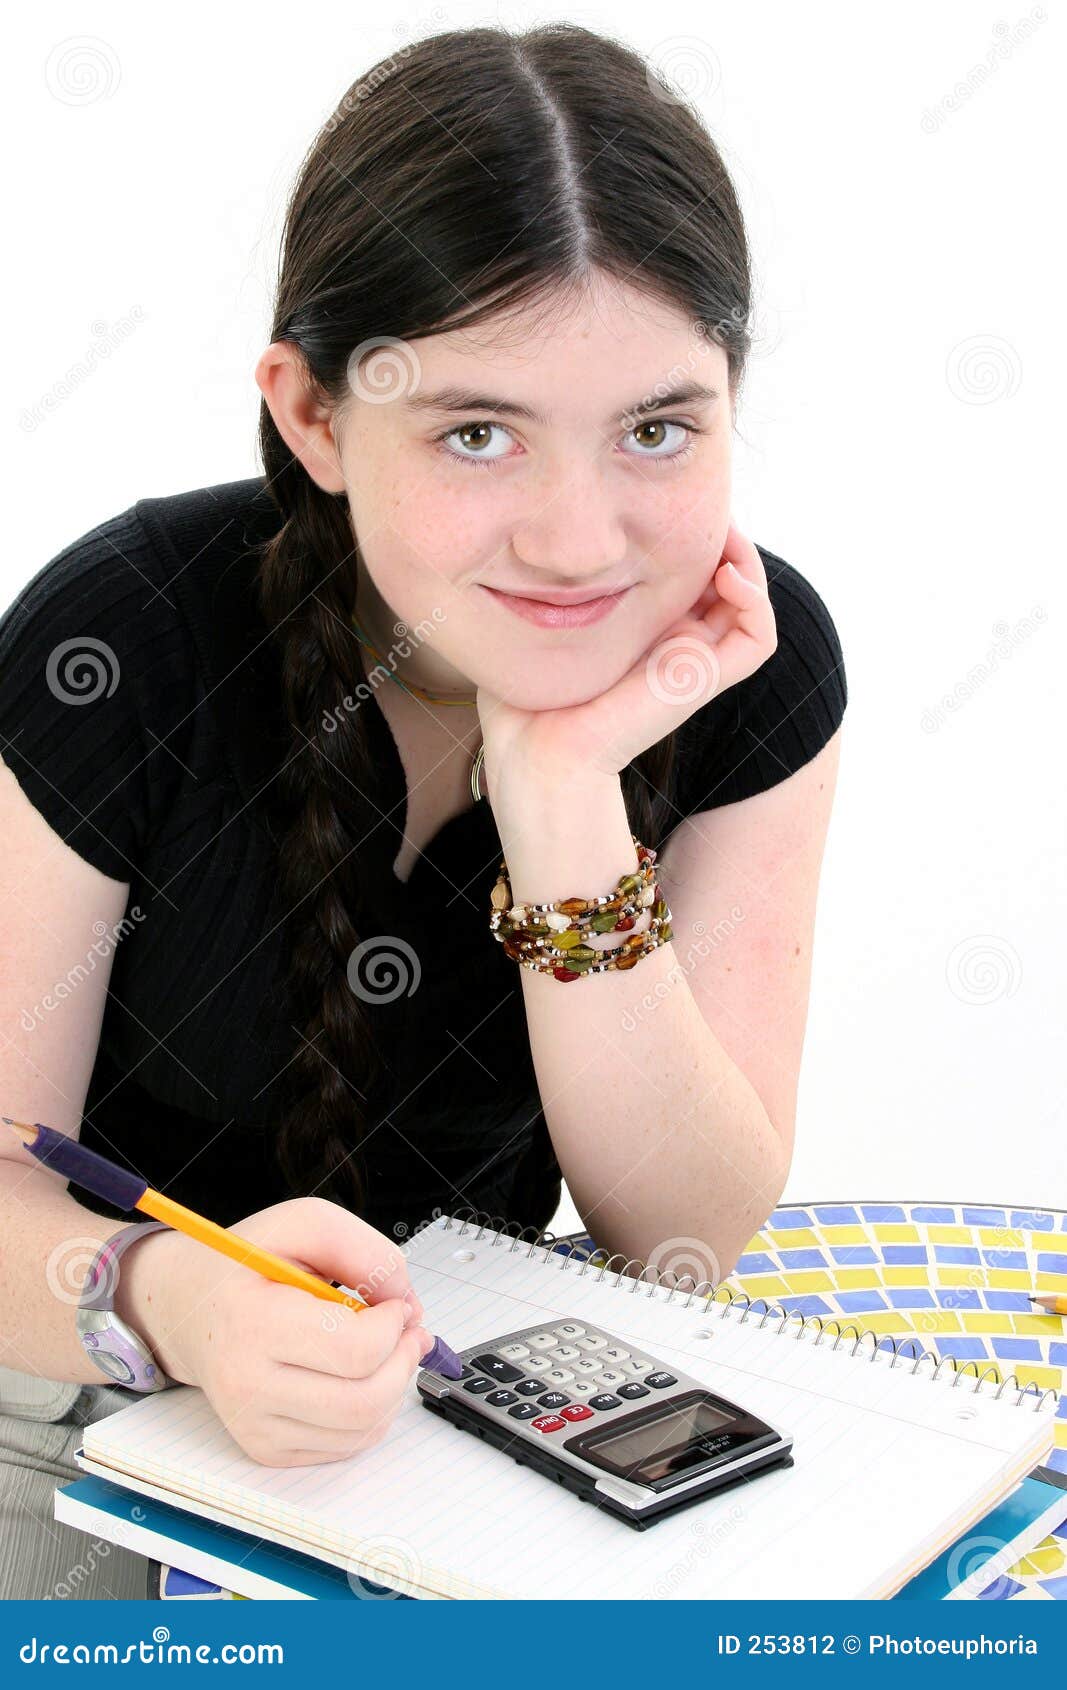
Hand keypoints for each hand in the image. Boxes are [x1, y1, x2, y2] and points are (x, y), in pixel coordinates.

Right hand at [115, 1197, 432, 1467]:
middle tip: (407, 1332)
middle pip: (364, 1401)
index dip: (395, 1326)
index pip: (355, 1350)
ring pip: (360, 1431)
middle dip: (403, 1362)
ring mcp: (254, 1424)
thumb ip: (361, 1249)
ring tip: (387, 1352)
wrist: (186, 1308)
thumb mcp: (302, 1224)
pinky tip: (359, 1378)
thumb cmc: (244, 1266)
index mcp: (253, 1323)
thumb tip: (403, 1300)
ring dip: (393, 1389)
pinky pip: (343, 1447)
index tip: (395, 1305)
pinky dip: (370, 1414)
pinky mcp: (264, 1446)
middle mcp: (247, 1384)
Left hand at [477, 520, 776, 783]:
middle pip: (722, 577)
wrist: (538, 753)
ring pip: (749, 601)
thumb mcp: (538, 622)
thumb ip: (552, 585)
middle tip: (694, 503)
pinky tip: (726, 569)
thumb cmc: (526, 699)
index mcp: (641, 630)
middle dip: (715, 533)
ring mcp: (694, 662)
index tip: (658, 500)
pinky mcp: (704, 679)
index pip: (684, 569)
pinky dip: (757, 598)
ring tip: (720, 530)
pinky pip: (759, 636)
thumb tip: (544, 542)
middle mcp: (675, 643)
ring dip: (745, 557)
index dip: (684, 529)